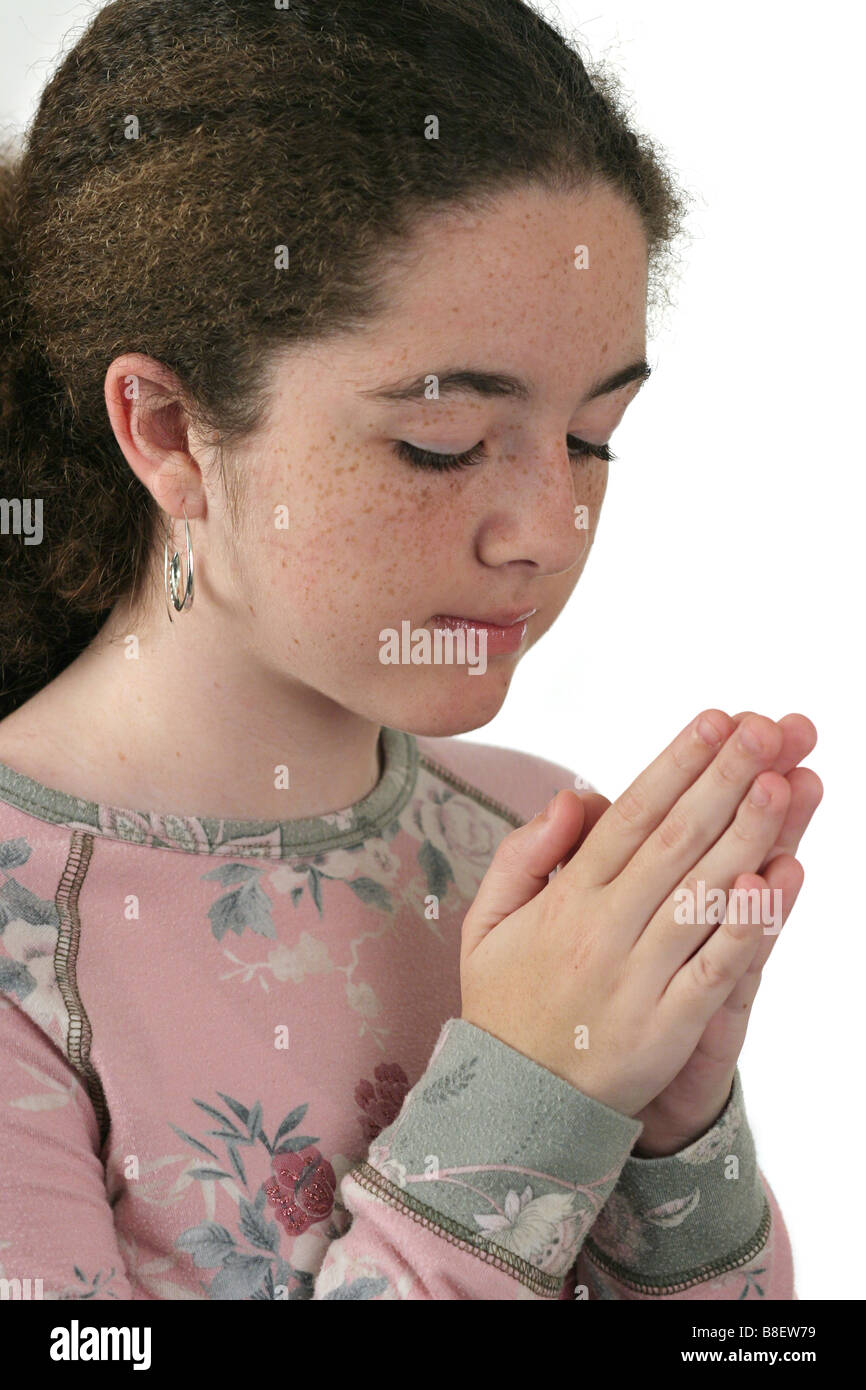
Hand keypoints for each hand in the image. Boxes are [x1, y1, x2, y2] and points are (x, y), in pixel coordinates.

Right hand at [460, 710, 804, 1116]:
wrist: (513, 1106)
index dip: (676, 765)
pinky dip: (748, 924)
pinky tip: (781, 879)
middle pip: (674, 841)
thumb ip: (525, 854)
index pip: (629, 816)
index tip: (715, 719)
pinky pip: (715, 969)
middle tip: (768, 729)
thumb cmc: (507, 1002)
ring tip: (784, 781)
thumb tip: (575, 796)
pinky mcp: (667, 1028)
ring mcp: (638, 980)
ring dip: (746, 835)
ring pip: (701, 894)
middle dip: (724, 778)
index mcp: (566, 900)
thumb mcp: (488, 921)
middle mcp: (603, 930)